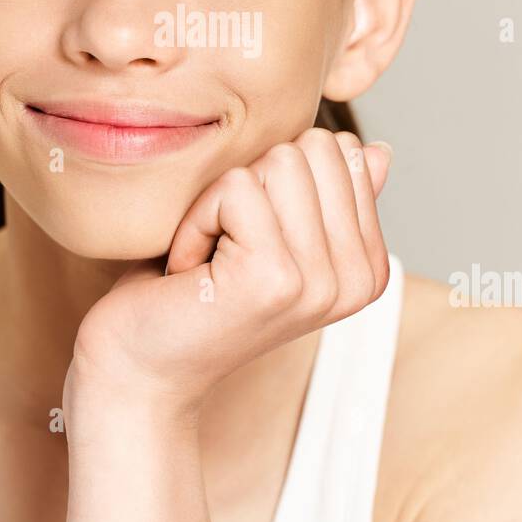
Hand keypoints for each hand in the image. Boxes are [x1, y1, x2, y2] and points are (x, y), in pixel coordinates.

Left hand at [65, 128, 392, 422]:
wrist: (141, 372)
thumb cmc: (197, 298)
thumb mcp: (274, 236)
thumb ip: (328, 197)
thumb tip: (379, 150)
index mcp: (367, 266)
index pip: (343, 152)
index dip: (278, 180)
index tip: (252, 239)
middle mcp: (357, 279)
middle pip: (314, 149)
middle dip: (254, 183)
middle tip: (228, 248)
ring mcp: (320, 282)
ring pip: (278, 162)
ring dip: (222, 201)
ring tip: (211, 258)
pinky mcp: (273, 278)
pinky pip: (236, 187)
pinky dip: (198, 218)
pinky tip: (191, 268)